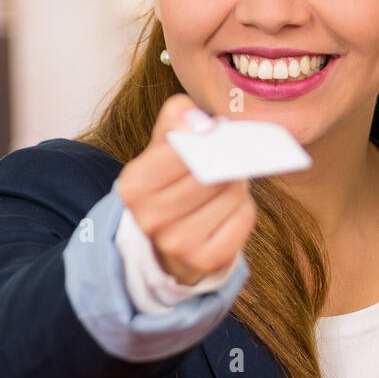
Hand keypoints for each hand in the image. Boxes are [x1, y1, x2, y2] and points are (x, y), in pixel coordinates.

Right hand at [116, 94, 257, 285]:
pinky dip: (243, 209)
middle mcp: (150, 218)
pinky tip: (228, 210)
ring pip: (232, 195)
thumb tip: (196, 117)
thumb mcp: (161, 150)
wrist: (165, 246)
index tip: (215, 130)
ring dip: (237, 185)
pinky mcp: (206, 260)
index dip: (205, 137)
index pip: (180, 152)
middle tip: (226, 157)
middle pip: (212, 175)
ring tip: (224, 185)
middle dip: (226, 161)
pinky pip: (244, 218)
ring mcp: (178, 244)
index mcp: (134, 186)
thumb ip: (175, 121)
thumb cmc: (170, 187)